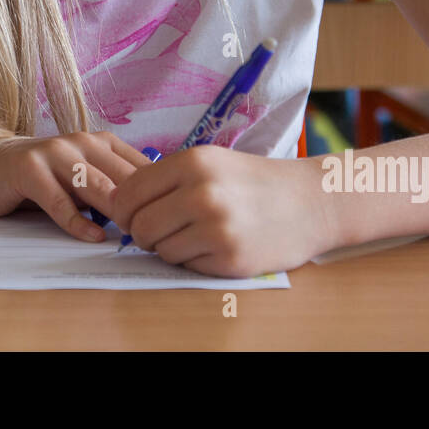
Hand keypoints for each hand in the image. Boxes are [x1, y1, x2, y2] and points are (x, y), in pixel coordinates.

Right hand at [0, 131, 153, 241]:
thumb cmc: (42, 178)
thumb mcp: (82, 179)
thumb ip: (113, 190)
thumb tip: (154, 216)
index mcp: (100, 143)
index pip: (140, 168)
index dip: (158, 195)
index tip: (170, 222)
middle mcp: (80, 142)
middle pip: (122, 177)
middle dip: (141, 207)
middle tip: (156, 236)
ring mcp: (54, 153)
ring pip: (95, 185)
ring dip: (116, 213)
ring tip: (132, 236)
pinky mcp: (29, 169)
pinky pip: (59, 200)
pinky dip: (78, 222)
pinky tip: (93, 237)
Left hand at [107, 145, 335, 277]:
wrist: (311, 202)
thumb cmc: (255, 182)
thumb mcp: (210, 162)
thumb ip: (165, 179)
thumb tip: (117, 204)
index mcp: (193, 163)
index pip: (129, 193)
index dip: (125, 209)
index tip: (134, 214)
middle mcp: (202, 193)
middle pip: (140, 226)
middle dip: (143, 233)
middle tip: (160, 230)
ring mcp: (216, 228)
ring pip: (161, 249)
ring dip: (170, 247)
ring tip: (197, 234)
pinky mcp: (229, 259)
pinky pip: (186, 266)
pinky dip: (194, 259)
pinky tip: (216, 245)